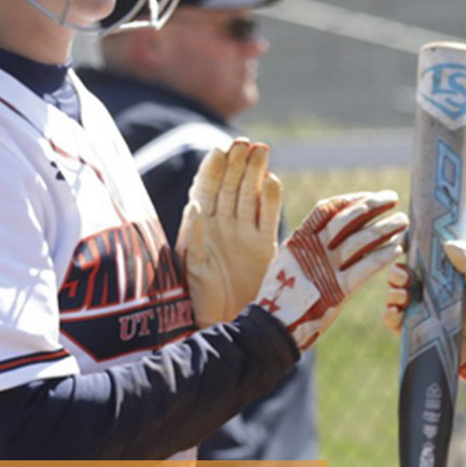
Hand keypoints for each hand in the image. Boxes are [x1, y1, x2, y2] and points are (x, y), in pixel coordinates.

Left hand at [178, 140, 280, 327]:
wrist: (226, 323)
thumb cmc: (201, 298)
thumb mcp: (193, 266)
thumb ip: (195, 236)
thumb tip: (195, 206)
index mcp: (200, 225)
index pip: (206, 189)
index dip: (212, 169)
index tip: (219, 149)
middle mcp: (223, 224)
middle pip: (230, 186)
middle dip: (236, 164)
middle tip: (244, 143)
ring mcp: (244, 232)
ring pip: (249, 195)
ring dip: (254, 173)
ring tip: (261, 151)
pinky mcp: (264, 245)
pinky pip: (268, 217)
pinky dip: (271, 199)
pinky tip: (272, 181)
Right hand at [256, 191, 406, 349]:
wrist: (274, 328)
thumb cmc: (279, 296)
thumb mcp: (285, 261)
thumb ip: (304, 245)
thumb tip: (322, 230)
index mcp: (300, 240)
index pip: (328, 209)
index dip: (351, 200)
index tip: (369, 196)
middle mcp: (314, 250)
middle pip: (348, 218)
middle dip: (373, 205)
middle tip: (393, 198)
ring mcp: (327, 269)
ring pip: (362, 240)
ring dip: (385, 228)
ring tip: (403, 221)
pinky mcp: (339, 290)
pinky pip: (366, 267)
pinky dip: (382, 256)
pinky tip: (397, 249)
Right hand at [384, 240, 465, 394]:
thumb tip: (448, 245)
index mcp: (434, 273)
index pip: (414, 255)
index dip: (404, 246)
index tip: (404, 243)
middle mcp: (420, 288)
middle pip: (398, 274)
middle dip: (397, 273)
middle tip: (406, 276)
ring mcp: (413, 308)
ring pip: (392, 295)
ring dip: (393, 292)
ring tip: (405, 296)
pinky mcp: (409, 329)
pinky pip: (390, 319)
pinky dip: (390, 314)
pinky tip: (398, 312)